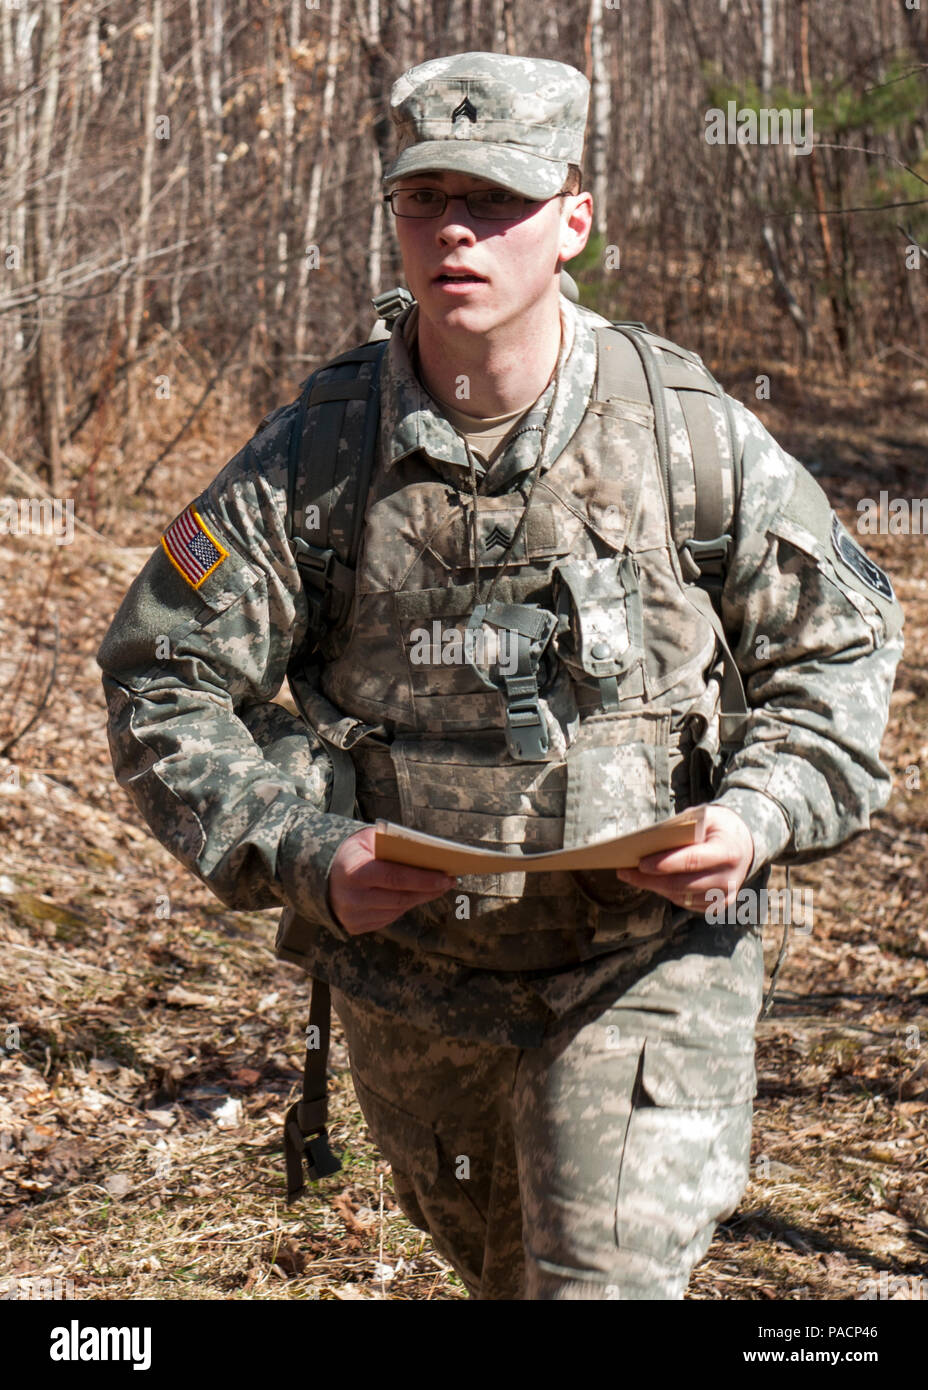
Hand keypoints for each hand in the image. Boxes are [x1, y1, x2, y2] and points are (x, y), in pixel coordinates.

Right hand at [327, 826, 455, 935]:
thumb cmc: (352, 852)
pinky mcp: (355, 926)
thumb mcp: (368, 839)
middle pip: (400, 898)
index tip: (447, 877)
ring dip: (420, 898)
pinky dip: (404, 906)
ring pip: (397, 910)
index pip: (396, 878)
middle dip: (428, 890)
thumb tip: (430, 854)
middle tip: (449, 882)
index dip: (424, 879)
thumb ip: (394, 845)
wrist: (321, 874)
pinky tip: (415, 896)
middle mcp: (351, 898)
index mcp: (354, 872)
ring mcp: (352, 916)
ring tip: (437, 888)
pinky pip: (388, 918)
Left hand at [614, 804, 754, 914]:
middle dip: (651, 879)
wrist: (745, 844)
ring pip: (683, 897)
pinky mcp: (720, 905)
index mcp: (728, 851)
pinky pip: (687, 904)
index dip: (665, 864)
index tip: (640, 863)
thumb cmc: (718, 826)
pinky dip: (668, 893)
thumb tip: (650, 839)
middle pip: (683, 884)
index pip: (693, 861)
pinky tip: (652, 883)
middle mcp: (730, 878)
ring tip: (632, 876)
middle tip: (625, 872)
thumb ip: (683, 827)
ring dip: (655, 887)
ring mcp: (726, 895)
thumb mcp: (706, 817)